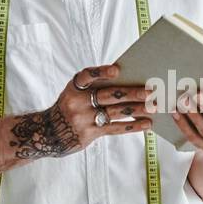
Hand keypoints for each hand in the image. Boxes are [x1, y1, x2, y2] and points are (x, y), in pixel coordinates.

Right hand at [9, 64, 151, 159]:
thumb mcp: (74, 93)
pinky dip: (132, 126)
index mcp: (74, 88)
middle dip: (131, 93)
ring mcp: (83, 119)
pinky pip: (115, 128)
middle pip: (108, 96)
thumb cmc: (70, 107)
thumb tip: (126, 79)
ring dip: (137, 110)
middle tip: (150, 91)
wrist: (49, 133)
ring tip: (154, 107)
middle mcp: (77, 102)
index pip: (87, 76)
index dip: (101, 72)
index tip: (117, 70)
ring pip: (115, 113)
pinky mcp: (90, 133)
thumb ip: (94, 87)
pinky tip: (146, 124)